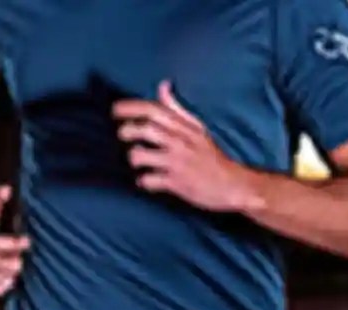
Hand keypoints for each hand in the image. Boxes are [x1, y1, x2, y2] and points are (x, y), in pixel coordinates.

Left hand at [113, 81, 260, 212]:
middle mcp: (180, 142)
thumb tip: (163, 85)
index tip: (115, 110)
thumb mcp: (197, 128)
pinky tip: (148, 181)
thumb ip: (176, 109)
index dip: (130, 107)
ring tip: (139, 161)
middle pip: (144, 129)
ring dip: (134, 157)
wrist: (233, 185)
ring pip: (140, 155)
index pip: (153, 110)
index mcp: (185, 127)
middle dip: (127, 131)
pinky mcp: (176, 183)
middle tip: (123, 135)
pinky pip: (148, 180)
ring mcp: (177, 162)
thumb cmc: (212, 157)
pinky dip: (143, 181)